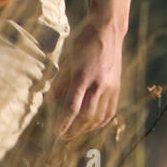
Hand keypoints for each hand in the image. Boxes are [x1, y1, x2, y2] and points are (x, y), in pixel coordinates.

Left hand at [47, 18, 123, 138]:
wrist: (108, 30)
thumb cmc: (83, 42)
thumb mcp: (67, 59)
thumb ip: (60, 81)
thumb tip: (50, 100)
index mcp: (83, 76)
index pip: (72, 106)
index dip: (64, 122)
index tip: (57, 131)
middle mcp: (98, 83)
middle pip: (86, 115)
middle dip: (74, 129)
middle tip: (63, 136)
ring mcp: (110, 86)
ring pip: (99, 116)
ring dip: (86, 128)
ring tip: (75, 132)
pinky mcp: (117, 86)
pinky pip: (110, 110)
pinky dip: (101, 121)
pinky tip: (93, 124)